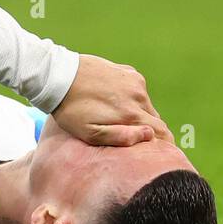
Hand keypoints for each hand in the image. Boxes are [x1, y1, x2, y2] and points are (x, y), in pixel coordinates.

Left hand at [52, 54, 172, 146]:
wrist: (58, 76)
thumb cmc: (70, 110)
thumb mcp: (89, 133)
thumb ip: (120, 137)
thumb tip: (149, 135)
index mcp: (131, 113)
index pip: (162, 132)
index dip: (164, 144)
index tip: (162, 152)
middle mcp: (138, 95)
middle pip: (155, 118)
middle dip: (149, 129)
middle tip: (133, 136)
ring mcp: (134, 80)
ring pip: (146, 103)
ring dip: (138, 112)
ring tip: (117, 117)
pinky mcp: (128, 71)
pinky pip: (137, 89)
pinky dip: (131, 96)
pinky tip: (113, 99)